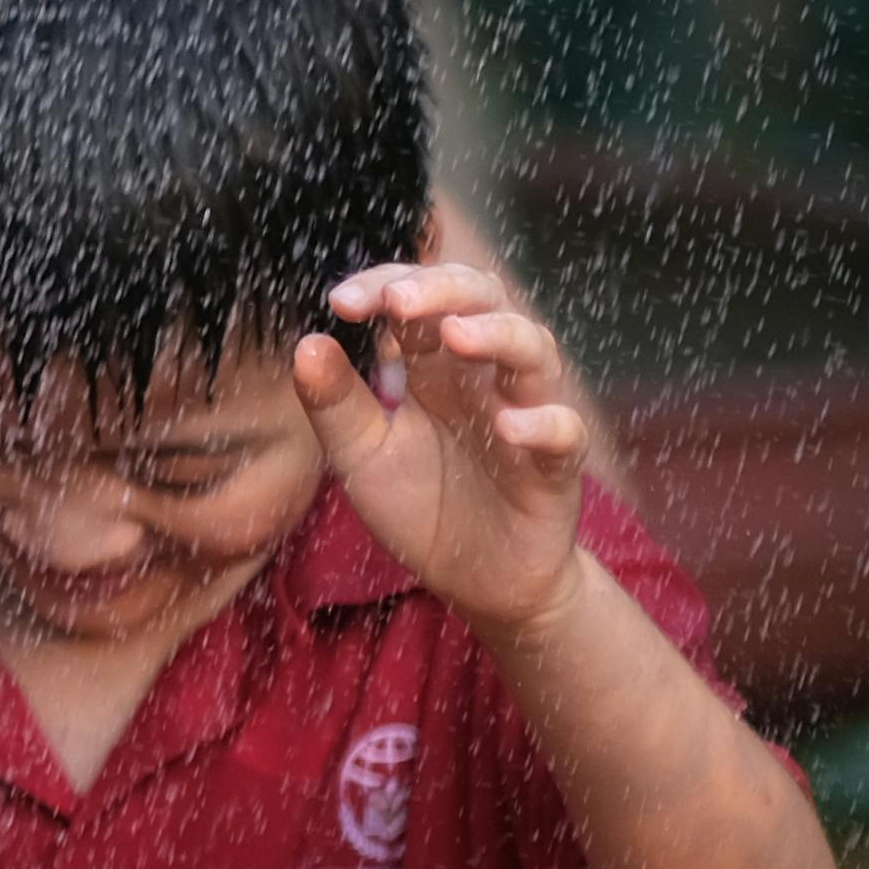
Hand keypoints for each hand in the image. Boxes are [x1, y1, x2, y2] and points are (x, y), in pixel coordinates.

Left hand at [307, 244, 590, 641]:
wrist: (478, 581)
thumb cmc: (422, 506)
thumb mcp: (363, 457)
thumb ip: (336, 404)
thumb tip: (305, 344)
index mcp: (432, 368)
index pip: (416, 300)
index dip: (383, 287)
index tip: (341, 302)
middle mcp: (482, 377)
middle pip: (482, 300)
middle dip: (444, 289)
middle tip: (399, 300)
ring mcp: (525, 413)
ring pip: (533, 349)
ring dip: (498, 334)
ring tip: (456, 336)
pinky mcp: (555, 465)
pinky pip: (563, 431)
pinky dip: (543, 423)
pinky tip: (509, 427)